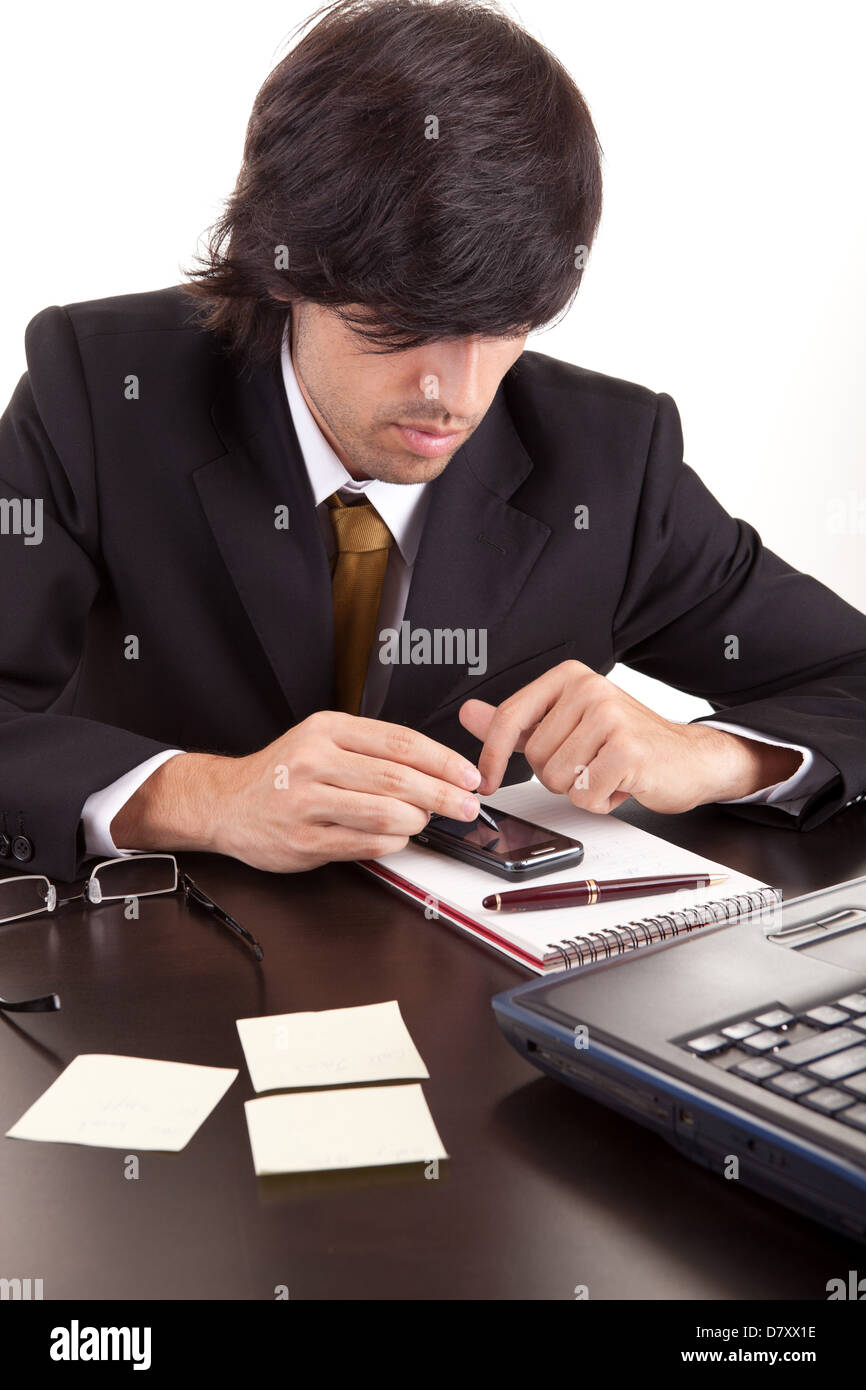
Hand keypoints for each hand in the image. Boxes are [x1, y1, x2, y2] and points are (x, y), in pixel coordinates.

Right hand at [112, 711, 484, 871]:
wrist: (226, 802)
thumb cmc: (284, 772)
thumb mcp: (322, 740)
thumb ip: (372, 751)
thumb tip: (438, 771)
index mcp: (327, 729)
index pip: (400, 741)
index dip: (443, 760)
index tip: (469, 775)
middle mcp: (314, 760)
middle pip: (397, 778)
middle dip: (442, 795)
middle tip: (467, 805)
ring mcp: (306, 802)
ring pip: (384, 813)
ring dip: (417, 821)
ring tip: (424, 821)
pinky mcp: (302, 840)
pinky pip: (364, 845)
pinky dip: (391, 844)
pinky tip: (396, 838)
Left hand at [458, 660, 802, 814]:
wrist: (689, 758)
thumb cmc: (625, 742)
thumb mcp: (567, 725)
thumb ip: (518, 721)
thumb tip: (469, 714)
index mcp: (570, 677)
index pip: (510, 717)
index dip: (491, 756)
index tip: (485, 782)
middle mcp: (590, 689)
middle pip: (534, 756)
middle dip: (556, 775)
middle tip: (589, 764)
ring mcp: (611, 717)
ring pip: (557, 778)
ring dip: (579, 788)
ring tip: (605, 772)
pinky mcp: (628, 751)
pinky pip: (584, 796)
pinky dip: (600, 801)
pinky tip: (621, 783)